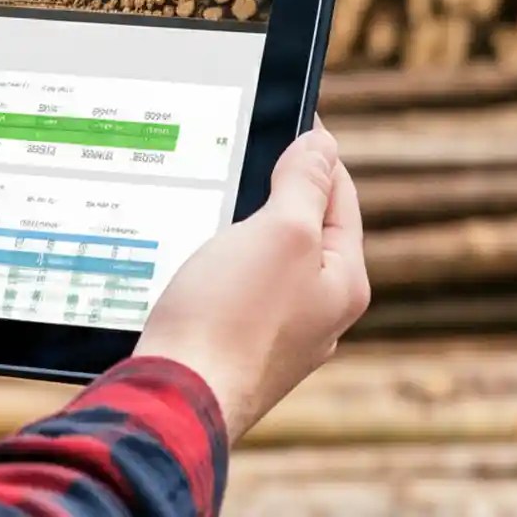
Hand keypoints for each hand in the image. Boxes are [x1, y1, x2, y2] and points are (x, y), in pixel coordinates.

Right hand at [134, 120, 369, 444]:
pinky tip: (194, 261)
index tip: (295, 117)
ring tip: (217, 202)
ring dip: (245, 230)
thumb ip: (306, 184)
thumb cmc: (229, 318)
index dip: (317, 152)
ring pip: (266, 263)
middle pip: (306, 231)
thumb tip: (322, 144)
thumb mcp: (280, 233)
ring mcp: (275, 337)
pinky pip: (236, 293)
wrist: (173, 399)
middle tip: (247, 153)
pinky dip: (220, 267)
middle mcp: (317, 314)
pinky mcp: (233, 350)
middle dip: (278, 191)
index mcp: (342, 283)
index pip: (340, 197)